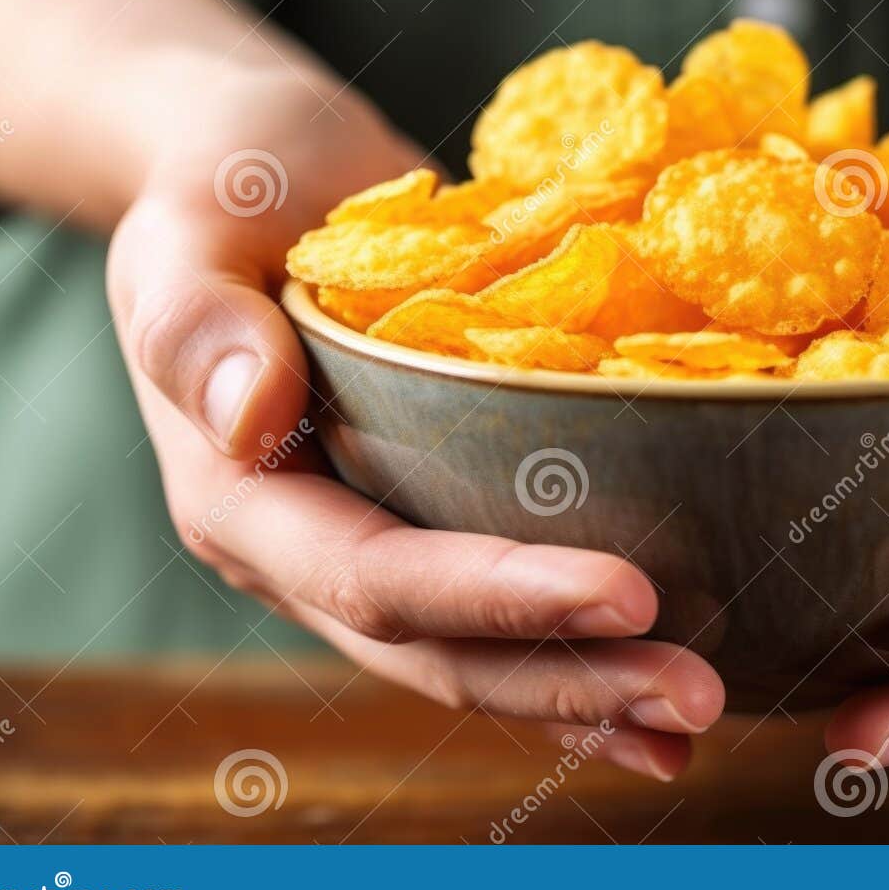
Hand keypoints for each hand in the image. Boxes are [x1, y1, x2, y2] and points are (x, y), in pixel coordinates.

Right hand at [105, 52, 722, 781]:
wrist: (257, 173)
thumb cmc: (224, 178)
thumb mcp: (190, 221)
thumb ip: (197, 317)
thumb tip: (249, 413)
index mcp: (239, 496)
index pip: (376, 576)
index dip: (497, 597)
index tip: (630, 594)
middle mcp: (301, 550)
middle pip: (437, 651)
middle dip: (569, 681)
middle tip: (698, 696)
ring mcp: (365, 542)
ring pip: (474, 656)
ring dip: (587, 693)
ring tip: (697, 716)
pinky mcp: (424, 516)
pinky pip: (498, 609)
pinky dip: (576, 649)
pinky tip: (660, 676)